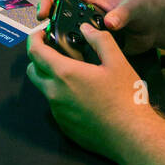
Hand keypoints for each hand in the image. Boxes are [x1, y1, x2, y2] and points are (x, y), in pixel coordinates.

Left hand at [26, 19, 154, 158]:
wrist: (131, 136)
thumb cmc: (126, 98)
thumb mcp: (117, 62)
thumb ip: (100, 40)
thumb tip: (86, 28)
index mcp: (65, 74)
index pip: (35, 52)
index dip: (34, 38)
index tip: (40, 33)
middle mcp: (55, 93)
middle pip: (32, 71)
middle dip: (38, 58)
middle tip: (55, 52)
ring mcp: (57, 112)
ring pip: (44, 90)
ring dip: (51, 78)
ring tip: (75, 74)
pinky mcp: (64, 126)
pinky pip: (56, 106)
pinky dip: (62, 97)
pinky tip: (83, 96)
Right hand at [35, 0, 159, 55]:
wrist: (156, 26)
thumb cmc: (145, 7)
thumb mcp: (133, 7)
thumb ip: (121, 14)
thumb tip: (110, 22)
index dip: (48, 2)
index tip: (43, 15)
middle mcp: (86, 13)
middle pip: (58, 16)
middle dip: (49, 26)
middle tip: (44, 39)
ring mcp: (90, 29)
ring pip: (67, 34)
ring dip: (59, 42)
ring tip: (53, 53)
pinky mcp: (96, 44)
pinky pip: (80, 49)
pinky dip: (73, 55)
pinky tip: (71, 63)